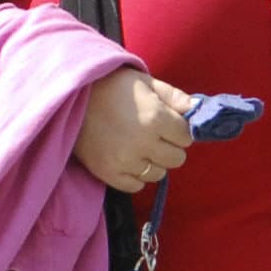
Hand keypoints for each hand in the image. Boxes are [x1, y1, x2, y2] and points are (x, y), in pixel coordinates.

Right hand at [72, 69, 195, 192]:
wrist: (71, 97)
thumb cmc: (112, 86)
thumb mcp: (146, 83)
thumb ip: (175, 97)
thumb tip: (199, 109)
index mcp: (155, 118)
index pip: (186, 137)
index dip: (179, 129)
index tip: (168, 123)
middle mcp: (142, 143)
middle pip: (177, 159)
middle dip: (170, 146)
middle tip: (154, 134)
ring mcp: (124, 161)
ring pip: (158, 174)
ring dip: (153, 161)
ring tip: (138, 145)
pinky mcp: (108, 173)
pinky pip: (136, 186)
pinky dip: (136, 175)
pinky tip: (127, 158)